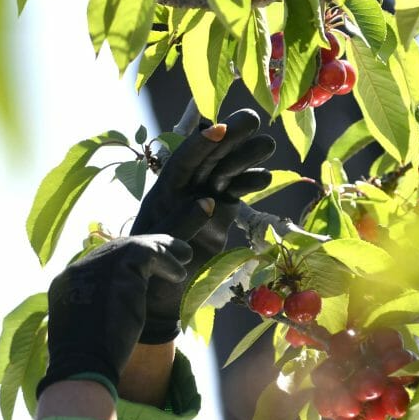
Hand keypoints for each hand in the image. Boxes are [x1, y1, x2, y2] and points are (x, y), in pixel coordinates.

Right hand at [39, 235, 191, 396]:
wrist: (84, 366)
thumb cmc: (88, 360)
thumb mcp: (89, 329)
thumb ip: (100, 309)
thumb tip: (122, 307)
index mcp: (66, 284)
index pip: (99, 264)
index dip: (124, 264)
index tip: (148, 268)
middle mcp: (77, 269)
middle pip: (116, 250)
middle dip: (145, 250)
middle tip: (171, 254)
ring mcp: (96, 265)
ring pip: (133, 247)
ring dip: (162, 250)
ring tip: (184, 256)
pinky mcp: (118, 267)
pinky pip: (148, 253)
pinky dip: (167, 261)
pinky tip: (179, 274)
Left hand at [131, 110, 275, 341]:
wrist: (159, 299)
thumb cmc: (150, 274)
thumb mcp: (157, 249)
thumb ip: (181, 223)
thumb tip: (208, 201)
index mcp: (162, 194)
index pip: (182, 163)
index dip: (200, 145)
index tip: (219, 128)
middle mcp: (184, 191)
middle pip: (208, 159)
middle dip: (229, 138)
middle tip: (252, 119)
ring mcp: (204, 200)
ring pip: (226, 172)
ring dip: (245, 158)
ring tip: (267, 145)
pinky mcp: (219, 214)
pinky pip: (236, 192)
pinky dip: (248, 184)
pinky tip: (264, 178)